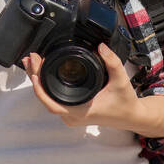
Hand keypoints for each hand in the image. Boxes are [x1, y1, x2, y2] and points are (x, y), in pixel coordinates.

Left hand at [24, 43, 139, 131]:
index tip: (35, 73)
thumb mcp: (121, 81)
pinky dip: (45, 84)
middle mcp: (72, 116)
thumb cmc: (125, 103)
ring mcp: (70, 114)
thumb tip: (102, 47)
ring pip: (47, 98)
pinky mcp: (71, 111)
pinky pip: (53, 98)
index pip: (52, 104)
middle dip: (35, 77)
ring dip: (38, 80)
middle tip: (32, 57)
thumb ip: (112, 62)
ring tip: (32, 61)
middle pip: (45, 99)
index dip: (40, 90)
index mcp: (80, 112)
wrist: (131, 116)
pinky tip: (41, 71)